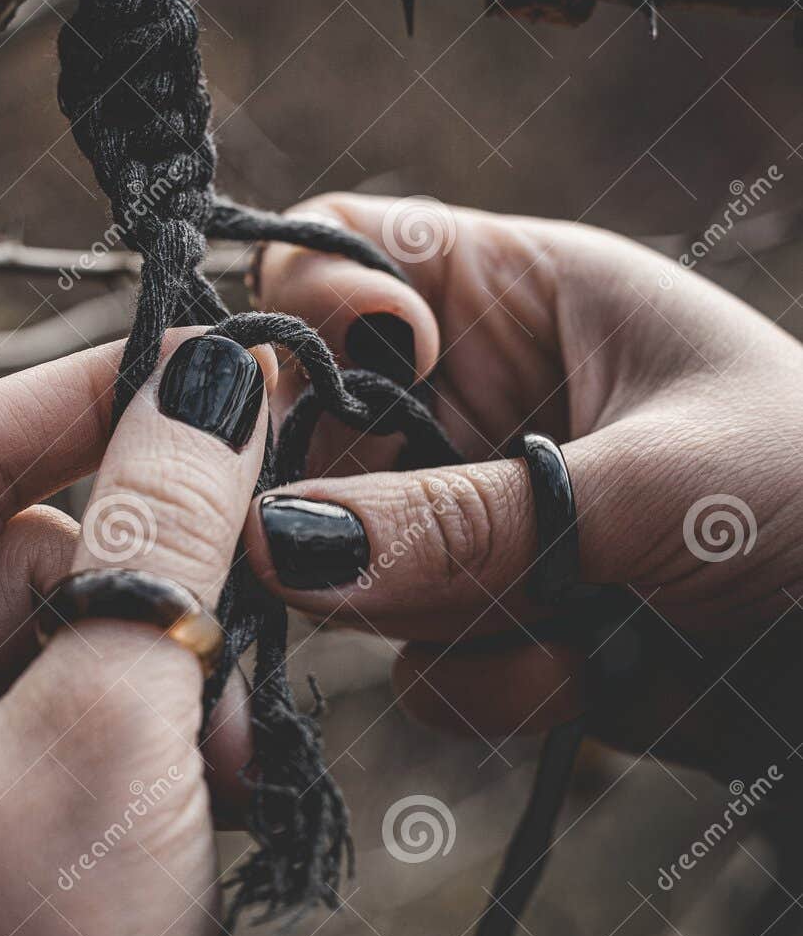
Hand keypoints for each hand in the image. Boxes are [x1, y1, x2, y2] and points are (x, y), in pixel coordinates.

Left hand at [0, 330, 271, 935]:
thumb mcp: (117, 724)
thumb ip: (164, 533)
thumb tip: (214, 376)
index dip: (80, 398)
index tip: (204, 356)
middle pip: (16, 543)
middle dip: (146, 579)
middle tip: (247, 603)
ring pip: (65, 620)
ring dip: (168, 663)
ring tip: (220, 746)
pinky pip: (74, 695)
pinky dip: (155, 717)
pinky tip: (207, 780)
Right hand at [244, 193, 802, 779]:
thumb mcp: (653, 488)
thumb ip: (465, 520)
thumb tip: (282, 547)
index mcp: (521, 295)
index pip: (347, 254)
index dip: (316, 302)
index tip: (374, 375)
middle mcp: (475, 399)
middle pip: (314, 424)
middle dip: (343, 497)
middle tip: (386, 552)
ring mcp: (474, 517)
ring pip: (348, 560)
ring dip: (435, 607)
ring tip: (564, 617)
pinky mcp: (493, 621)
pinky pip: (410, 658)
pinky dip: (487, 680)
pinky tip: (587, 670)